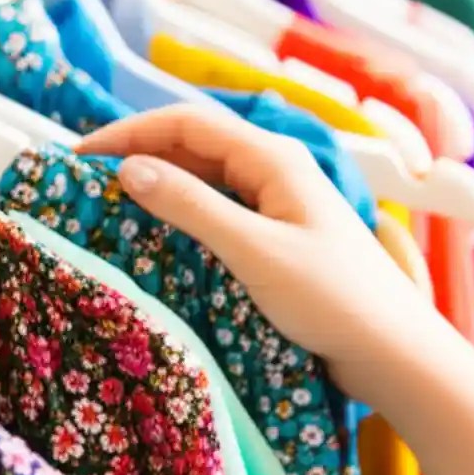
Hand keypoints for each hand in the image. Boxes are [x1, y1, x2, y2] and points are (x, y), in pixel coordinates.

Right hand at [77, 105, 440, 400]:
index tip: (81, 155)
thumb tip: (131, 170)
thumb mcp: (253, 251)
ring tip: (111, 204)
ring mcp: (278, 204)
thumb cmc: (333, 298)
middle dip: (140, 155)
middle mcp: (275, 171)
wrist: (391, 351)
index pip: (187, 123)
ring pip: (205, 178)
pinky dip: (182, 212)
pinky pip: (219, 209)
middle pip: (194, 146)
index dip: (130, 132)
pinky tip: (159, 233)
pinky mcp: (277, 237)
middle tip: (86, 180)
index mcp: (273, 159)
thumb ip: (192, 207)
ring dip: (159, 183)